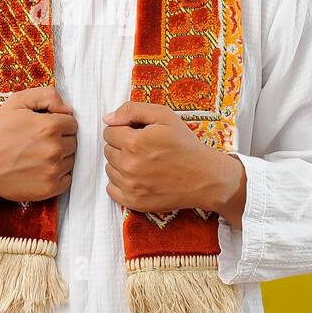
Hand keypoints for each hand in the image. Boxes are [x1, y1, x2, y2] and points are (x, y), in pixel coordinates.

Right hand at [0, 86, 76, 218]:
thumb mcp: (17, 102)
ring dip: (59, 157)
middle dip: (60, 140)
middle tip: (38, 142)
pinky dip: (58, 175)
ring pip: (70, 160)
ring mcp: (53, 171)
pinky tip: (40, 170)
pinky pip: (67, 180)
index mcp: (50, 126)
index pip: (72, 123)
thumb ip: (47, 96)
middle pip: (73, 142)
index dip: (58, 124)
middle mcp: (54, 149)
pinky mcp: (49, 189)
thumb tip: (68, 109)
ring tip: (36, 156)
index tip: (43, 128)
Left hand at [102, 101, 246, 224]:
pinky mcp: (134, 202)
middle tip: (143, 148)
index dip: (123, 129)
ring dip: (120, 164)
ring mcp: (131, 186)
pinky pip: (111, 189)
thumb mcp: (164, 116)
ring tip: (143, 162)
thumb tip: (107, 118)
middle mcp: (129, 166)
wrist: (204, 177)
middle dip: (121, 146)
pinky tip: (137, 177)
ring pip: (109, 169)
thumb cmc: (185, 144)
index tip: (138, 133)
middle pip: (108, 150)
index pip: (109, 132)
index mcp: (134, 143)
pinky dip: (120, 183)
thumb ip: (132, 110)